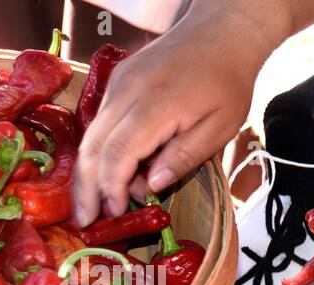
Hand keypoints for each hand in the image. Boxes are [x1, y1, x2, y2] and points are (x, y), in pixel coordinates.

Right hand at [71, 6, 268, 225]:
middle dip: (86, 187)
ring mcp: (119, 84)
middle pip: (93, 146)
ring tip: (100, 204)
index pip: (117, 153)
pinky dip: (104, 151)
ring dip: (93, 172)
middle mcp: (127, 92)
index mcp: (155, 106)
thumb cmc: (227, 82)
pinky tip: (119, 174)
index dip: (111, 188)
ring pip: (92, 134)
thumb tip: (153, 185)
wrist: (220, 34)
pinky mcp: (119, 82)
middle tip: (86, 221)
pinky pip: (102, 122)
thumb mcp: (219, 127)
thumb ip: (184, 157)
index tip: (113, 215)